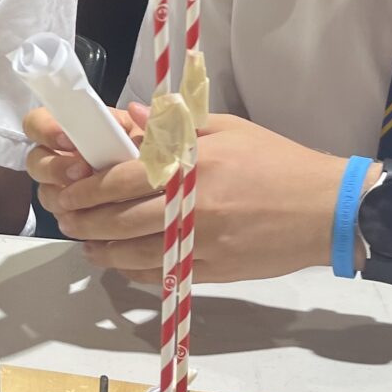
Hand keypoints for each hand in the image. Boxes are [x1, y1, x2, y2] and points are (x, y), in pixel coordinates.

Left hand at [27, 107, 341, 285]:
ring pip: (135, 254)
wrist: (326, 208)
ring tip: (87, 245)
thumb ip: (175, 126)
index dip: (86, 190)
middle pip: (120, 221)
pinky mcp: (215, 270)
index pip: (121, 180)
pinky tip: (122, 265)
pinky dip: (135, 272)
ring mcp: (202, 242)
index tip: (68, 192)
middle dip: (85, 223)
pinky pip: (164, 274)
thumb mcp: (228, 129)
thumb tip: (129, 117)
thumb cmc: (278, 162)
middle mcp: (191, 206)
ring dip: (102, 251)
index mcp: (192, 165)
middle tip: (66, 220)